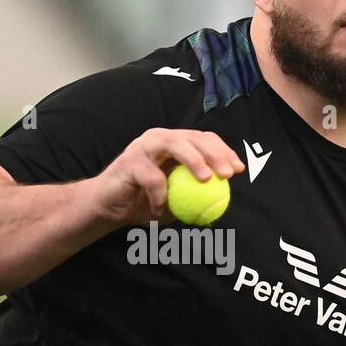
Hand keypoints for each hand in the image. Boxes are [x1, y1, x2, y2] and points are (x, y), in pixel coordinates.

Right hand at [85, 128, 244, 227]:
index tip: (238, 170)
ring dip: (194, 160)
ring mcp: (143, 147)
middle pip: (193, 137)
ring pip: (174, 144)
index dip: (224, 151)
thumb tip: (225, 198)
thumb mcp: (176, 202)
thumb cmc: (142, 203)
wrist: (106, 208)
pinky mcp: (129, 160)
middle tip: (227, 173)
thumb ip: (196, 196)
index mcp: (174, 144)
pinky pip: (152, 177)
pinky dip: (160, 195)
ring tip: (206, 179)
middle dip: (215, 152)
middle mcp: (160, 139)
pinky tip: (159, 208)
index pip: (204, 140)